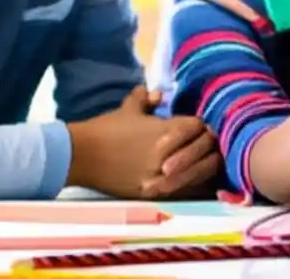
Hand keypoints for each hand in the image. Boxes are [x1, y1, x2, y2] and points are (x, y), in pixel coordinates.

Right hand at [67, 86, 221, 198]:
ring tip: (208, 163)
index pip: (198, 126)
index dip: (202, 127)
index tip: (202, 129)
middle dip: (208, 145)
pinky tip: (196, 181)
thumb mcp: (127, 109)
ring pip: (199, 172)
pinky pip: (184, 190)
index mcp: (166, 130)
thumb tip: (159, 94)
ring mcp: (161, 176)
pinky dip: (193, 184)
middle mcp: (168, 153)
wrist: (80, 157)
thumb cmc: (105, 130)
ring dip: (206, 166)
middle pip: (204, 149)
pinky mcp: (153, 194)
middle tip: (210, 145)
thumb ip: (146, 98)